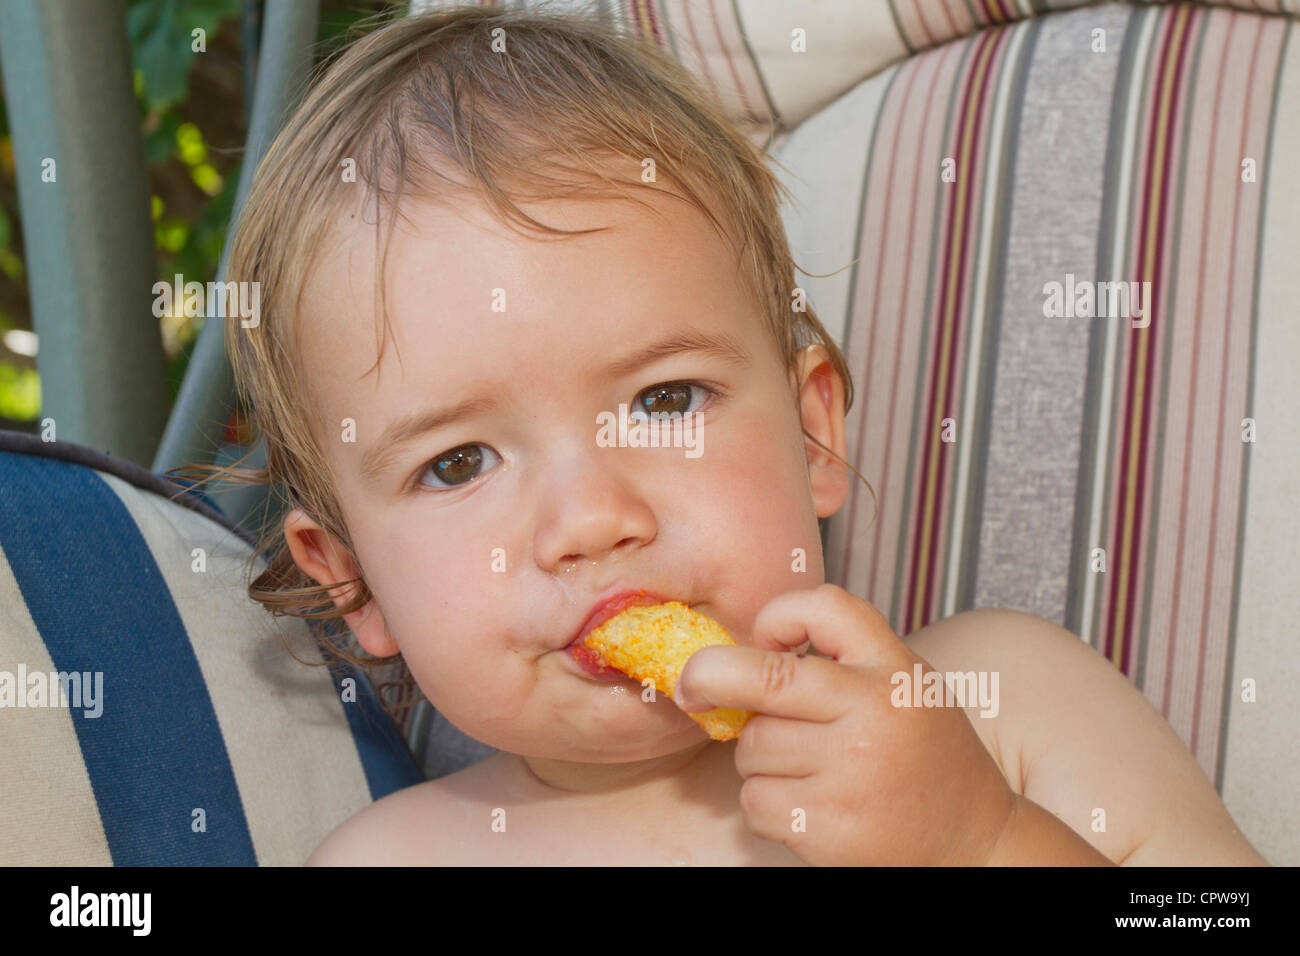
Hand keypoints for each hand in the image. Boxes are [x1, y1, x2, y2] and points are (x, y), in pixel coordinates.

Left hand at [673, 583, 1016, 864]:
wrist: (975, 845)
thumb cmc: (922, 756)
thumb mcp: (903, 684)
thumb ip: (839, 661)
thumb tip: (736, 657)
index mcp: (893, 669)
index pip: (824, 607)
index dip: (778, 615)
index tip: (762, 640)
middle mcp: (873, 715)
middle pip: (762, 680)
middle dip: (710, 678)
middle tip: (690, 685)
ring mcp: (851, 774)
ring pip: (752, 748)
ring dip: (759, 759)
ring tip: (807, 770)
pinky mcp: (829, 828)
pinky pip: (756, 802)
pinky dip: (766, 805)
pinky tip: (807, 807)